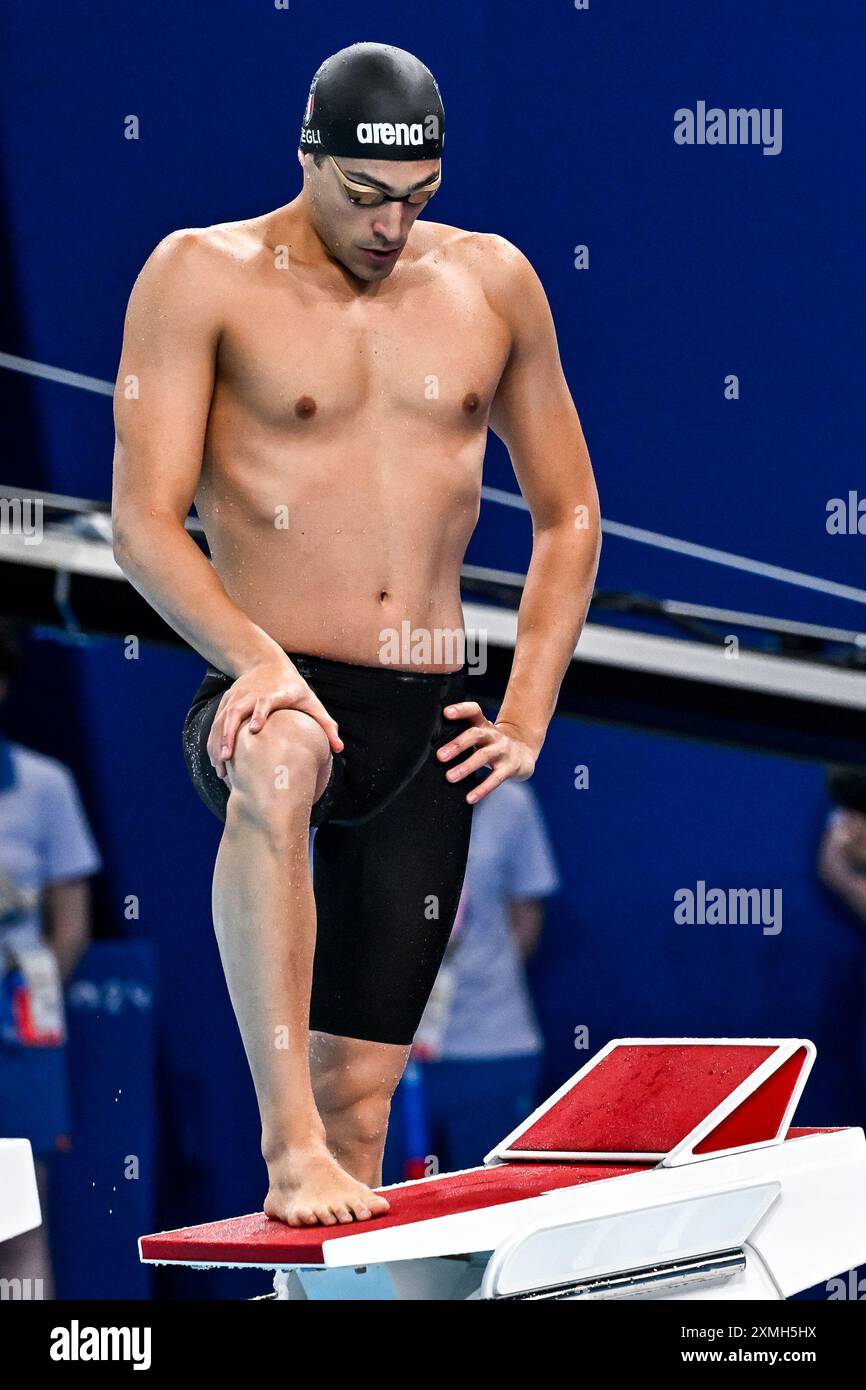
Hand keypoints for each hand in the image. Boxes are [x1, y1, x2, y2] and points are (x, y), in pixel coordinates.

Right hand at [207, 656, 342, 778]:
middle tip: (228, 758)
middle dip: (229, 735)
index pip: (264, 701)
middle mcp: (252, 694)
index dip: (259, 713)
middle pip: (236, 712)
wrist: (265, 662)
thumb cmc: (293, 688)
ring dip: (218, 743)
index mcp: (274, 693)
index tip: (255, 729)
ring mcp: (236, 697)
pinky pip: (216, 723)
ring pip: (222, 720)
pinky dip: (214, 741)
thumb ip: (325, 724)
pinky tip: (217, 762)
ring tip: (221, 767)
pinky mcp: (227, 701)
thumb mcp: (310, 701)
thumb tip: (339, 748)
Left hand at [436, 702, 536, 803]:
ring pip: (483, 756)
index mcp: (483, 724)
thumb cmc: (492, 744)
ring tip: (450, 777)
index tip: (446, 713)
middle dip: (457, 745)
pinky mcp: (509, 767)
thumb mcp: (481, 734)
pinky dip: (482, 789)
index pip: (473, 711)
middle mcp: (493, 735)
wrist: (524, 752)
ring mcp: (502, 751)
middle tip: (440, 756)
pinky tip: (470, 797)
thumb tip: (431, 746)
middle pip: (475, 735)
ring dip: (466, 767)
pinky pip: (495, 779)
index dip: (461, 710)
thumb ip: (461, 735)